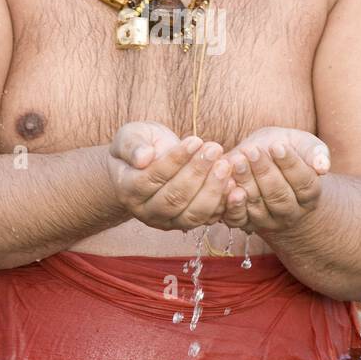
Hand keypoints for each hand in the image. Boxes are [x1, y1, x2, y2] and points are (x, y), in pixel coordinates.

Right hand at [107, 121, 232, 230]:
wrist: (146, 165)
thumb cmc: (139, 145)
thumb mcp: (130, 136)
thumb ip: (132, 146)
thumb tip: (144, 157)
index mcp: (127, 189)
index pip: (151, 179)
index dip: (174, 161)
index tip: (195, 140)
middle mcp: (145, 211)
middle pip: (173, 199)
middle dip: (197, 173)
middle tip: (215, 149)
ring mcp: (167, 222)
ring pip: (192, 214)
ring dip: (212, 190)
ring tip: (225, 164)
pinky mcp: (186, 223)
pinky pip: (207, 218)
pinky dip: (222, 203)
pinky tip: (233, 182)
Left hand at [220, 126, 329, 234]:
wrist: (264, 162)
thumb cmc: (286, 149)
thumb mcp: (303, 145)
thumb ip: (315, 152)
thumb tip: (323, 166)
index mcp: (309, 194)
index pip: (304, 183)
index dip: (291, 165)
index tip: (278, 146)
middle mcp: (290, 212)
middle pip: (280, 197)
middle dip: (265, 172)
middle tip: (253, 151)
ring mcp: (267, 220)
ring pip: (258, 207)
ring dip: (247, 183)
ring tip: (238, 160)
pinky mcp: (244, 222)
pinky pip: (237, 219)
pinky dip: (231, 204)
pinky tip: (227, 184)